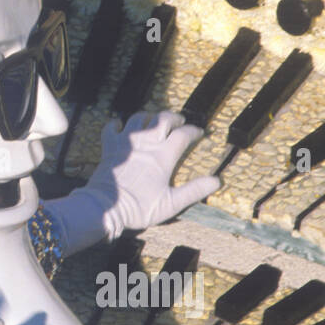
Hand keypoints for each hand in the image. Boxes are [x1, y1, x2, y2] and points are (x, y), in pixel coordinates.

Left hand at [83, 111, 219, 237]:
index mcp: (163, 156)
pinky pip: (111, 127)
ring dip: (148, 117)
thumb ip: (194, 190)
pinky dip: (117, 124)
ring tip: (154, 121)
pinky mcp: (109, 146)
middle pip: (162, 119)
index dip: (193, 131)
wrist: (107, 207)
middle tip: (179, 121)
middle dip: (173, 117)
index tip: (199, 132)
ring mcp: (126, 143)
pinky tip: (120, 127)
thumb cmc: (141, 207)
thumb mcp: (172, 203)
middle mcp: (146, 144)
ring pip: (138, 118)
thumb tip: (217, 180)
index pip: (183, 135)